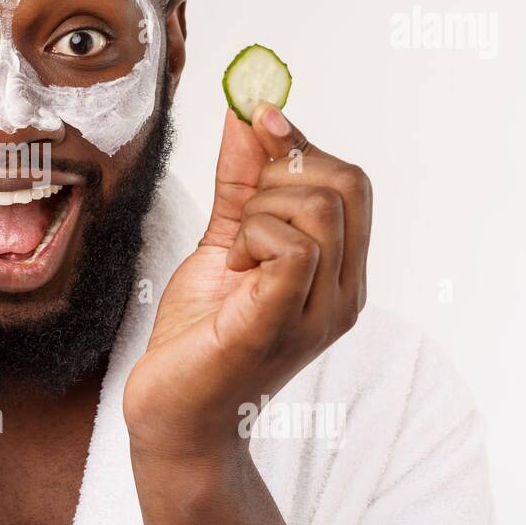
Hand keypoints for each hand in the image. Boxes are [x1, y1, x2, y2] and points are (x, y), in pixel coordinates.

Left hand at [124, 104, 371, 458]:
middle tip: (240, 214)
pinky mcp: (280, 323)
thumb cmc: (201, 334)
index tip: (258, 120)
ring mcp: (318, 313)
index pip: (352, 182)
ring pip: (316, 209)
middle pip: (345, 184)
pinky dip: (252, 237)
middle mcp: (343, 294)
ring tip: (233, 253)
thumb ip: (241, 181)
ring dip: (258, 211)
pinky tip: (232, 267)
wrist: (174, 411)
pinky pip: (292, 248)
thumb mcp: (224, 240)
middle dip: (281, 172)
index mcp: (340, 273)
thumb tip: (249, 113)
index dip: (301, 142)